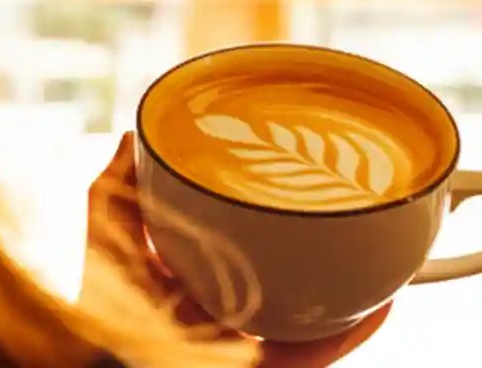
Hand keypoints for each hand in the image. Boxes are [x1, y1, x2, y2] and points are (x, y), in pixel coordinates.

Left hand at [85, 132, 388, 366]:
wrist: (103, 353)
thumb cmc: (99, 303)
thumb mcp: (105, 231)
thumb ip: (116, 184)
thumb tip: (132, 137)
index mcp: (195, 280)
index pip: (242, 245)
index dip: (267, 219)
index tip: (293, 183)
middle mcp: (225, 311)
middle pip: (287, 280)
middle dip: (321, 254)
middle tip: (348, 212)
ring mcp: (246, 341)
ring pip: (312, 317)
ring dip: (351, 291)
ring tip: (382, 255)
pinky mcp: (262, 367)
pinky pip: (316, 354)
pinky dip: (352, 333)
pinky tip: (380, 306)